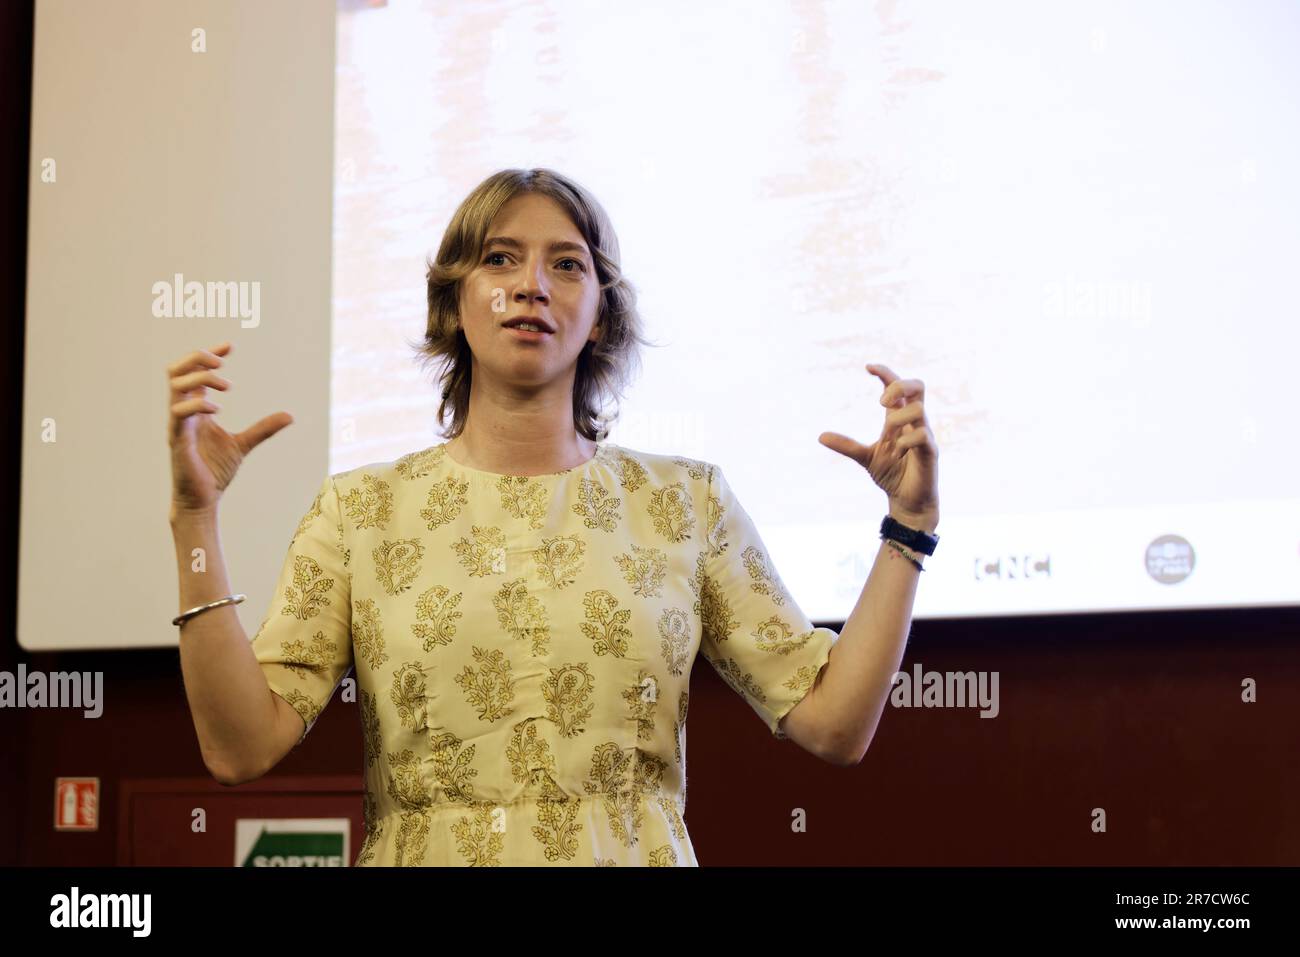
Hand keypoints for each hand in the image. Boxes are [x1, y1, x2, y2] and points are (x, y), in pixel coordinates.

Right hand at [167, 341, 292, 518]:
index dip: (208, 355)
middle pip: (176, 371)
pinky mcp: (177, 440)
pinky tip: (216, 409)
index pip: (193, 372)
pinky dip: (196, 404)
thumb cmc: (215, 471)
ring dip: (200, 379)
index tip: (230, 346)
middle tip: (221, 361)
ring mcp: (177, 425)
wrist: (203, 500)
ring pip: (175, 386)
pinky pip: (178, 413)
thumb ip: (263, 428)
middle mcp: (183, 413)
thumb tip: (290, 415)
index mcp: (195, 409)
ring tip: (227, 388)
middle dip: (197, 359)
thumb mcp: (244, 445)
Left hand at [818, 362, 939, 530]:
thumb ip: (847, 446)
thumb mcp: (865, 458)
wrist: (907, 501)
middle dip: (899, 386)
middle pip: (918, 386)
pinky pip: (923, 436)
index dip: (885, 373)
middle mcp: (914, 422)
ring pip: (919, 410)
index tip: (867, 367)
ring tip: (888, 436)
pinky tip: (897, 450)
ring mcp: (925, 435)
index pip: (898, 386)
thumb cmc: (891, 475)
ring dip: (898, 418)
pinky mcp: (930, 452)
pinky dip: (906, 440)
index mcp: (899, 418)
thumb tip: (820, 437)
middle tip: (880, 402)